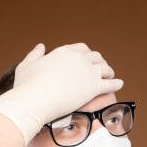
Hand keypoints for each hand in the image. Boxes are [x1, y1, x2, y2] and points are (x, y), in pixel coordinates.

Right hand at [0, 43, 123, 146]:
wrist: (34, 101)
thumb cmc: (27, 86)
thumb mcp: (27, 65)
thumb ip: (35, 54)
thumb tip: (41, 46)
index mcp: (64, 52)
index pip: (80, 48)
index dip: (85, 55)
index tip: (86, 61)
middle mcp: (78, 59)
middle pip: (96, 57)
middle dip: (99, 62)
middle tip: (100, 68)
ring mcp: (88, 72)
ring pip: (105, 68)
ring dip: (108, 72)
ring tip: (110, 76)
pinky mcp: (94, 87)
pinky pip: (111, 84)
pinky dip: (116, 84)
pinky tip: (120, 84)